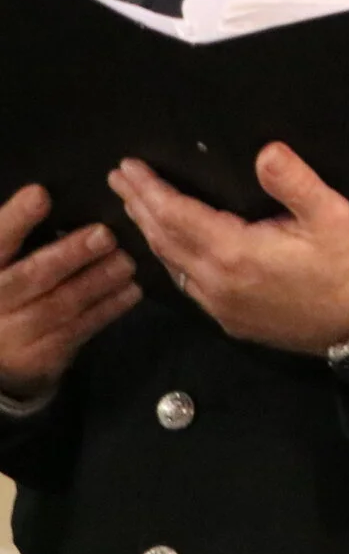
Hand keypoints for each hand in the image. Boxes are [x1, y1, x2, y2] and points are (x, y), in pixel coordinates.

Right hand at [0, 186, 139, 400]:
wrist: (1, 352)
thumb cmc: (9, 290)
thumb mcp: (7, 262)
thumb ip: (19, 235)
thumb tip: (49, 195)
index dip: (15, 220)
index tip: (40, 195)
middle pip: (27, 278)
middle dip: (67, 256)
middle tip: (104, 235)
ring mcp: (14, 336)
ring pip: (58, 306)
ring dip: (97, 282)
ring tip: (126, 262)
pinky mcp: (42, 357)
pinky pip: (78, 331)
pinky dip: (107, 310)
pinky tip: (131, 291)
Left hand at [108, 145, 348, 354]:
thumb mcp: (333, 213)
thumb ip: (295, 182)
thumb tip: (265, 151)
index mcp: (236, 252)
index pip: (176, 216)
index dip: (150, 190)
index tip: (129, 167)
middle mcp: (217, 283)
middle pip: (165, 240)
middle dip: (139, 208)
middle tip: (118, 179)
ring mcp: (221, 306)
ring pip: (172, 266)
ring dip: (151, 233)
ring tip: (137, 209)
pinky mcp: (232, 320)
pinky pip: (188, 285)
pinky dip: (170, 259)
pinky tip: (172, 251)